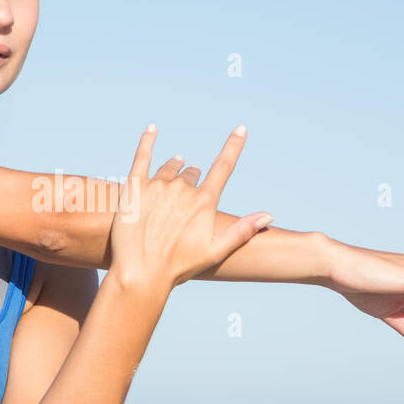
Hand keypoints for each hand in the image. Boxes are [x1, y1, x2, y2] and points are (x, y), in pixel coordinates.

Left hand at [108, 124, 273, 294]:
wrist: (140, 274)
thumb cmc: (179, 266)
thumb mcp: (215, 251)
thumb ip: (243, 230)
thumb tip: (269, 215)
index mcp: (204, 201)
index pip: (223, 166)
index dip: (233, 146)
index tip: (240, 130)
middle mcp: (182, 188)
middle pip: (191, 173)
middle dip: (192, 179)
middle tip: (185, 198)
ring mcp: (157, 186)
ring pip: (169, 169)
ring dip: (174, 169)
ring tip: (172, 177)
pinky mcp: (134, 187)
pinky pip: (142, 156)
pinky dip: (147, 141)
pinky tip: (152, 129)